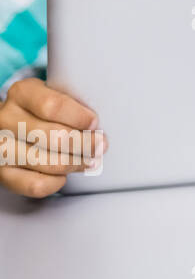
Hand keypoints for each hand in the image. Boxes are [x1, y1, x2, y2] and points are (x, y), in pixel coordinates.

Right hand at [0, 77, 105, 197]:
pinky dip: (55, 183)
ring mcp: (0, 146)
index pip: (52, 105)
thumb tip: (97, 127)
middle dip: (85, 144)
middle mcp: (5, 119)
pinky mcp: (1, 172)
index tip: (94, 124)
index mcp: (22, 93)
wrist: (10, 125)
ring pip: (45, 162)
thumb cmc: (41, 110)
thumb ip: (72, 105)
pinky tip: (64, 176)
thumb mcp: (53, 95)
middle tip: (99, 146)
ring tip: (88, 161)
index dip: (79, 118)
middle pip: (53, 136)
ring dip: (74, 164)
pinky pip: (33, 185)